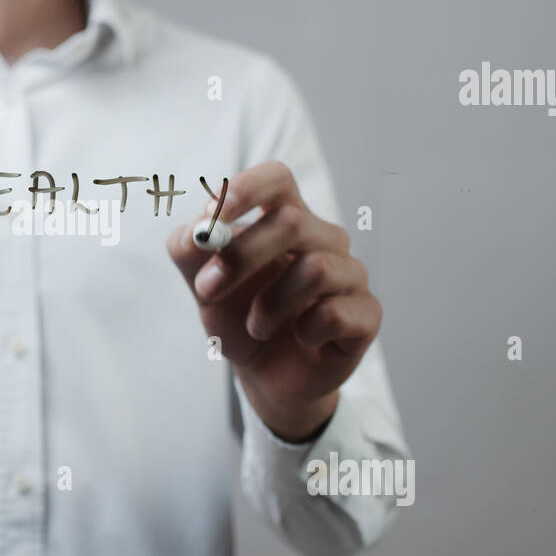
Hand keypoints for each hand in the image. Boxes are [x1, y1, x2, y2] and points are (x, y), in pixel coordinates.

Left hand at [166, 160, 381, 442]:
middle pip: (292, 221)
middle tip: (206, 290)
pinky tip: (300, 337)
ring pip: (316, 268)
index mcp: (284, 219)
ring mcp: (350, 274)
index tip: (216, 213)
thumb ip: (189, 251)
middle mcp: (322, 239)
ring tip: (256, 326)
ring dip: (269, 305)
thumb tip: (195, 232)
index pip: (277, 180)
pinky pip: (336, 312)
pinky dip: (305, 330)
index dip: (248, 188)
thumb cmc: (237, 317)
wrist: (263, 376)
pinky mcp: (366, 313)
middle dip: (241, 257)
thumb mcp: (202, 286)